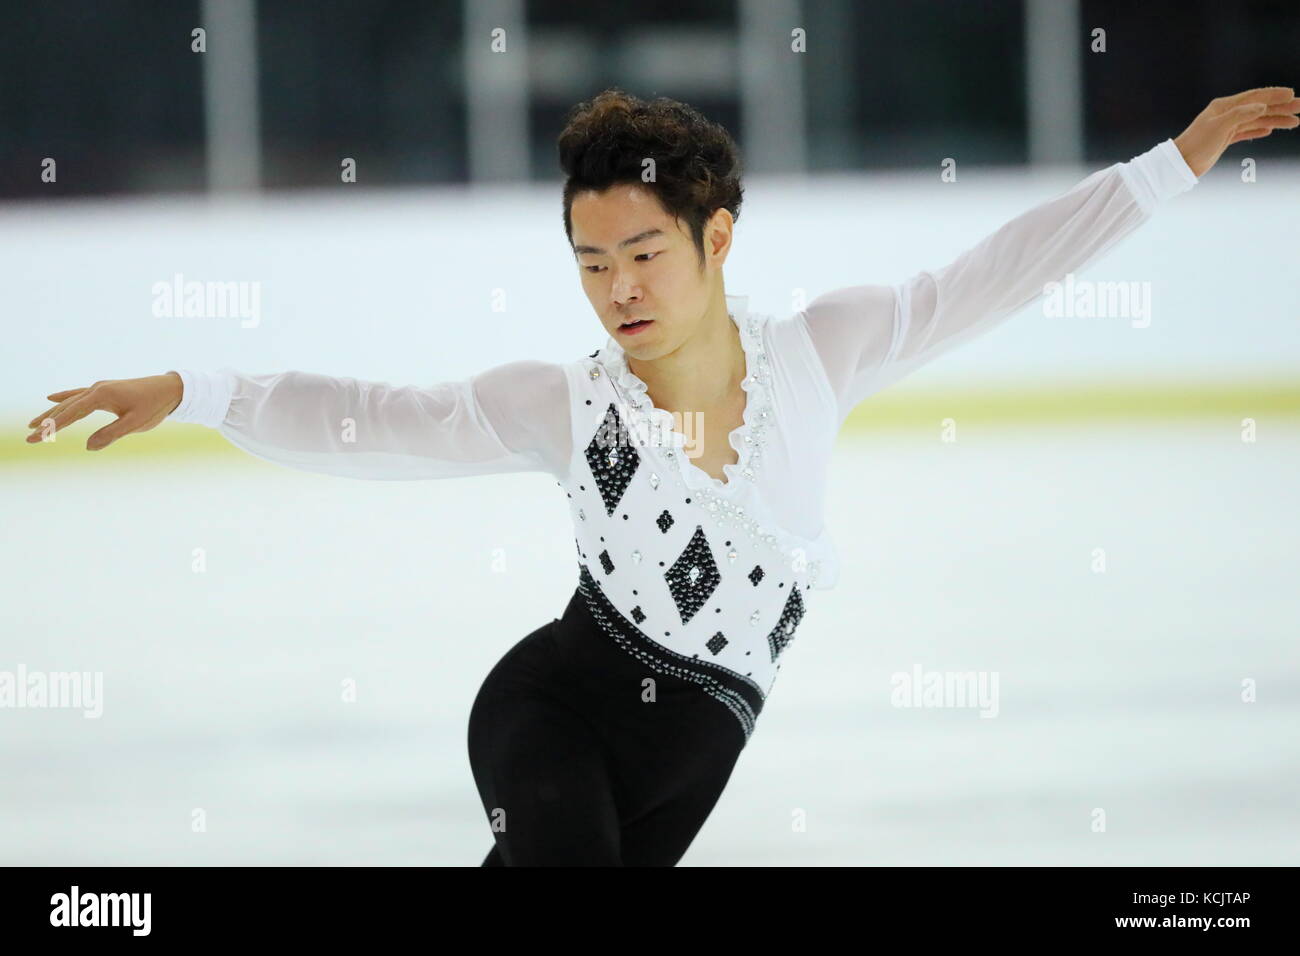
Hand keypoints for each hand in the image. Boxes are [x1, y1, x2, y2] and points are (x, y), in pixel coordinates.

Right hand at [25, 372, 184, 450]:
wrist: (171, 389)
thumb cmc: (155, 407)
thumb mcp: (135, 424)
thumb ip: (111, 434)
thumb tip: (87, 447)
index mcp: (101, 396)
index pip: (70, 415)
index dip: (52, 428)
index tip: (36, 438)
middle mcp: (96, 389)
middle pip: (65, 408)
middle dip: (47, 422)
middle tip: (29, 436)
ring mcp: (100, 388)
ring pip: (70, 401)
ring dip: (52, 412)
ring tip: (34, 423)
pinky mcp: (105, 390)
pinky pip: (79, 394)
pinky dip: (64, 397)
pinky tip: (52, 398)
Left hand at [1173, 86, 1298, 177]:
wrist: (1180, 164)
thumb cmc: (1196, 144)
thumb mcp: (1219, 127)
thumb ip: (1240, 115)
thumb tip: (1261, 106)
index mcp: (1224, 106)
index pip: (1255, 97)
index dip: (1274, 95)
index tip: (1292, 94)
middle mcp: (1226, 114)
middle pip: (1259, 107)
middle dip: (1281, 107)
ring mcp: (1225, 127)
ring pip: (1256, 120)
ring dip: (1275, 120)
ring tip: (1294, 122)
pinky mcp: (1223, 140)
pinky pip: (1245, 132)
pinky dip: (1258, 130)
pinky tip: (1269, 130)